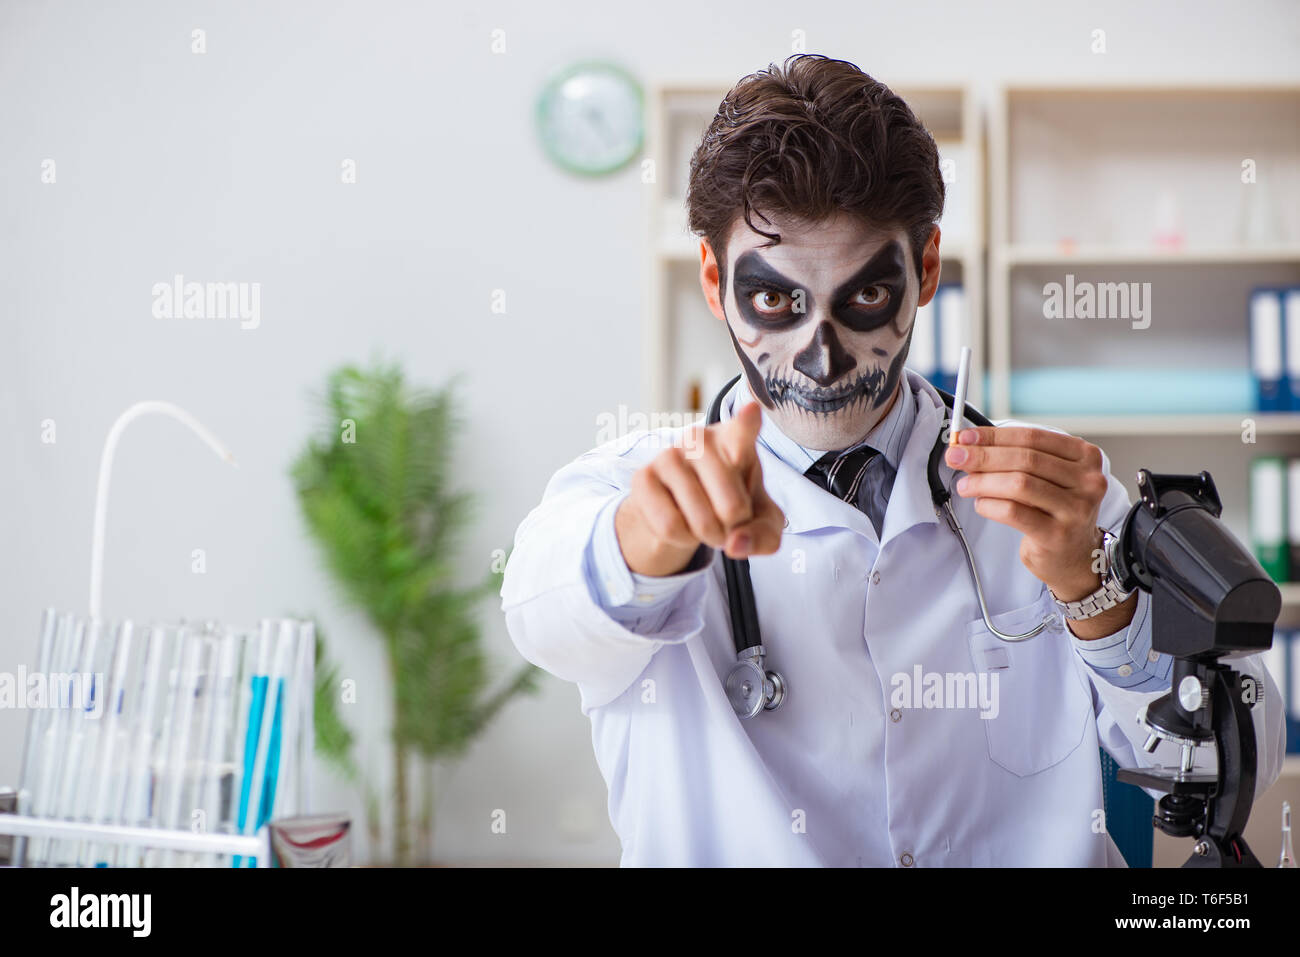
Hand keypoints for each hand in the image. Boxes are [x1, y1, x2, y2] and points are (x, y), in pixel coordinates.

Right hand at [615, 401, 784, 576]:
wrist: (686, 510)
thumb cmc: (731, 505)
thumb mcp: (761, 522)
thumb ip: (763, 536)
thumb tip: (736, 544)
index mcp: (737, 439)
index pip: (744, 429)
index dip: (748, 423)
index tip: (753, 411)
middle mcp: (701, 439)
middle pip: (732, 507)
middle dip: (735, 529)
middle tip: (730, 522)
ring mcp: (669, 454)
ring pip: (701, 521)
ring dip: (710, 537)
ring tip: (708, 524)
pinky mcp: (643, 476)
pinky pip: (671, 526)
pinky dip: (683, 539)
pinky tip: (683, 524)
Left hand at [945, 426, 1109, 600]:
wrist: (1075, 555)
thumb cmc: (1055, 509)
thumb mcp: (1045, 477)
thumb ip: (1015, 458)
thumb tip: (969, 446)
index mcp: (1085, 456)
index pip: (1032, 437)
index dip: (994, 436)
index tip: (965, 437)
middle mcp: (1088, 480)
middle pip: (1025, 459)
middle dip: (983, 456)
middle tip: (955, 457)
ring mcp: (1076, 509)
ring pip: (1019, 484)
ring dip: (983, 482)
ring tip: (965, 485)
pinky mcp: (1058, 535)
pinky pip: (1014, 512)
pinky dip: (990, 505)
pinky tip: (980, 503)